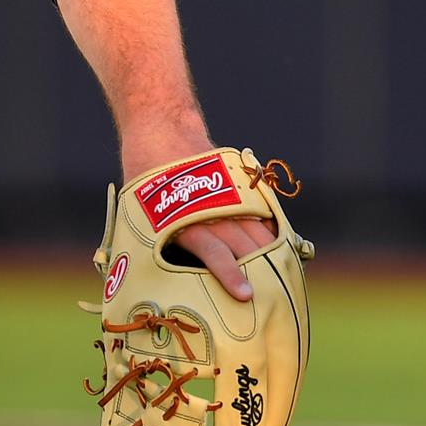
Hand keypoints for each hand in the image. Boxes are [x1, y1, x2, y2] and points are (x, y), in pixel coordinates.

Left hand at [124, 133, 274, 301]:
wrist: (162, 130)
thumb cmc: (145, 182)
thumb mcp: (138, 215)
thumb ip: (150, 248)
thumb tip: (144, 285)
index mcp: (184, 220)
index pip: (214, 253)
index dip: (231, 276)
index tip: (247, 295)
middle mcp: (211, 208)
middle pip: (246, 244)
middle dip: (264, 270)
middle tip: (278, 295)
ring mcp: (229, 194)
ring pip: (259, 228)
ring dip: (274, 251)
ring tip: (287, 275)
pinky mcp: (239, 183)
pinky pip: (262, 210)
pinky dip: (271, 229)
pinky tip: (280, 245)